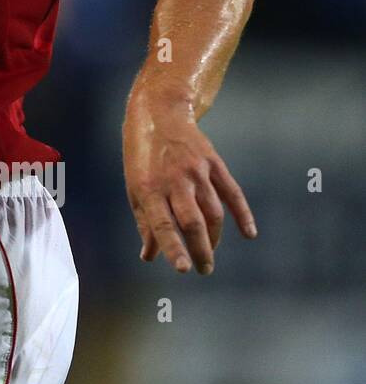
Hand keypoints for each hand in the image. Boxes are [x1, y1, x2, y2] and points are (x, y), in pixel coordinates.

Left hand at [122, 94, 256, 274]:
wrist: (158, 114)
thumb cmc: (141, 157)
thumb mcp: (134, 187)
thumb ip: (145, 222)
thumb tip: (150, 257)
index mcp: (149, 188)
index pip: (162, 224)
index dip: (173, 248)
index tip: (184, 269)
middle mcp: (174, 180)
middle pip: (193, 222)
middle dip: (201, 250)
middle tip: (204, 269)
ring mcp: (197, 170)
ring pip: (213, 212)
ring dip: (215, 237)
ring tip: (209, 254)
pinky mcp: (214, 163)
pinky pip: (232, 192)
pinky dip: (243, 214)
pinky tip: (249, 233)